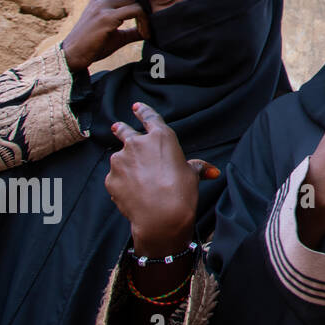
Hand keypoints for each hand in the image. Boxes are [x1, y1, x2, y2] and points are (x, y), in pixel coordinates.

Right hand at [61, 0, 149, 71]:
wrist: (73, 55)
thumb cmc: (94, 46)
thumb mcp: (117, 35)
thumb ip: (133, 29)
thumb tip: (154, 28)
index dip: (144, 10)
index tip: (146, 27)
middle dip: (147, 14)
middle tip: (149, 31)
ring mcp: (103, 5)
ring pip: (138, 3)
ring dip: (147, 19)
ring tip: (145, 34)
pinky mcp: (107, 16)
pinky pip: (137, 11)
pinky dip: (145, 22)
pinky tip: (143, 34)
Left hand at [105, 102, 210, 257]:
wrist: (161, 216)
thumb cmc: (181, 192)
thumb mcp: (192, 175)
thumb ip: (197, 167)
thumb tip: (213, 171)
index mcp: (161, 137)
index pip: (149, 117)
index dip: (143, 111)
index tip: (136, 107)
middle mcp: (137, 144)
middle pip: (124, 130)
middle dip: (120, 128)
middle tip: (117, 127)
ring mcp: (120, 160)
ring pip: (120, 158)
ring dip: (125, 163)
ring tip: (137, 179)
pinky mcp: (111, 178)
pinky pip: (116, 177)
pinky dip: (122, 181)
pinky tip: (133, 192)